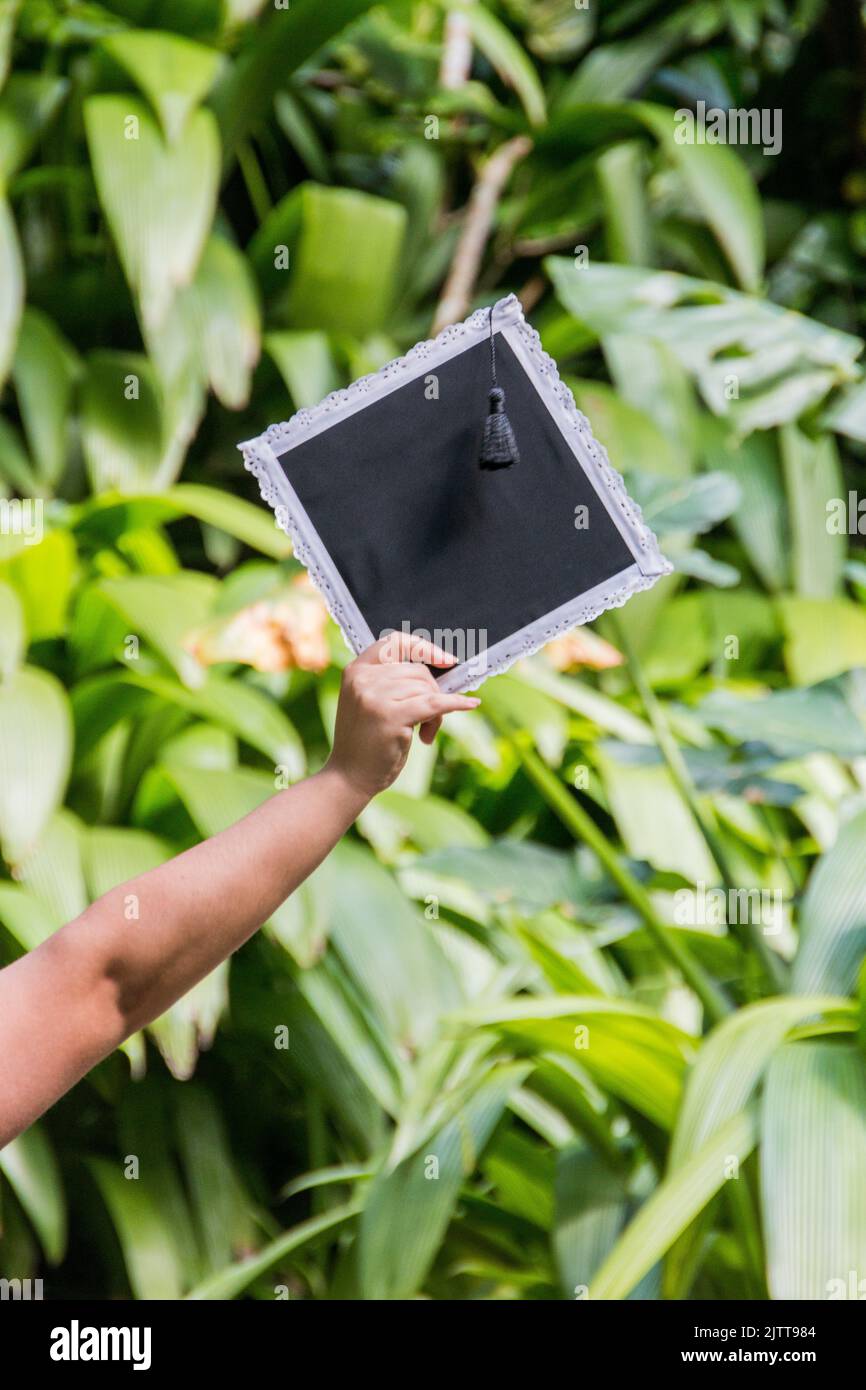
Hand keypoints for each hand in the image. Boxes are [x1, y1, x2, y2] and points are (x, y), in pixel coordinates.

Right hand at [327, 634, 480, 798]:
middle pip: (418, 671)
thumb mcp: (369, 702)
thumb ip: (391, 682)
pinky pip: (435, 704)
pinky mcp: (391, 716)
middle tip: (427, 723)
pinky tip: (471, 704)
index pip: (394, 642)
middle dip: (431, 694)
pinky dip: (457, 704)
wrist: (349, 777)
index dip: (423, 647)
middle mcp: (363, 679)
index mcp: (356, 670)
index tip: (445, 660)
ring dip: (435, 713)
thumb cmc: (365, 742)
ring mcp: (375, 697)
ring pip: (427, 690)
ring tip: (424, 734)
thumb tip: (440, 668)